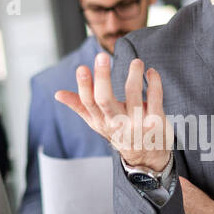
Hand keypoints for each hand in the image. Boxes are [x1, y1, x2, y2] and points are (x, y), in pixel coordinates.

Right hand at [55, 53, 172, 171]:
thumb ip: (80, 106)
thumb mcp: (98, 123)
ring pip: (133, 93)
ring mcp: (137, 122)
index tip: (82, 68)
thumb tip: (58, 94)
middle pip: (105, 99)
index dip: (84, 85)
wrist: (147, 156)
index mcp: (102, 120)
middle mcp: (117, 123)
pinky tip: (151, 72)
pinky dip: (154, 81)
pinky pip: (155, 96)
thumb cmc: (119, 133)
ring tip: (136, 62)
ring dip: (134, 74)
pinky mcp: (156, 120)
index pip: (89, 102)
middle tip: (102, 56)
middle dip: (102, 77)